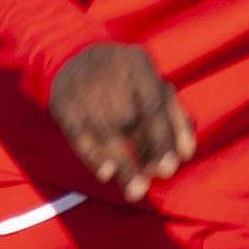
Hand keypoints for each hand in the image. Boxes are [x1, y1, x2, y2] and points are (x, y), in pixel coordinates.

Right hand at [50, 41, 195, 199]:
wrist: (70, 56)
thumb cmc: (123, 79)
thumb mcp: (150, 85)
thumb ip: (173, 116)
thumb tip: (186, 153)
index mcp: (137, 63)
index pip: (154, 104)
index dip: (163, 136)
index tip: (171, 166)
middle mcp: (109, 71)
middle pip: (130, 118)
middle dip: (145, 151)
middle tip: (155, 180)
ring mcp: (83, 88)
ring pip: (106, 132)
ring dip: (123, 165)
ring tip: (135, 191)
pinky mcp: (62, 103)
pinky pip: (78, 135)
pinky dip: (92, 156)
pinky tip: (106, 174)